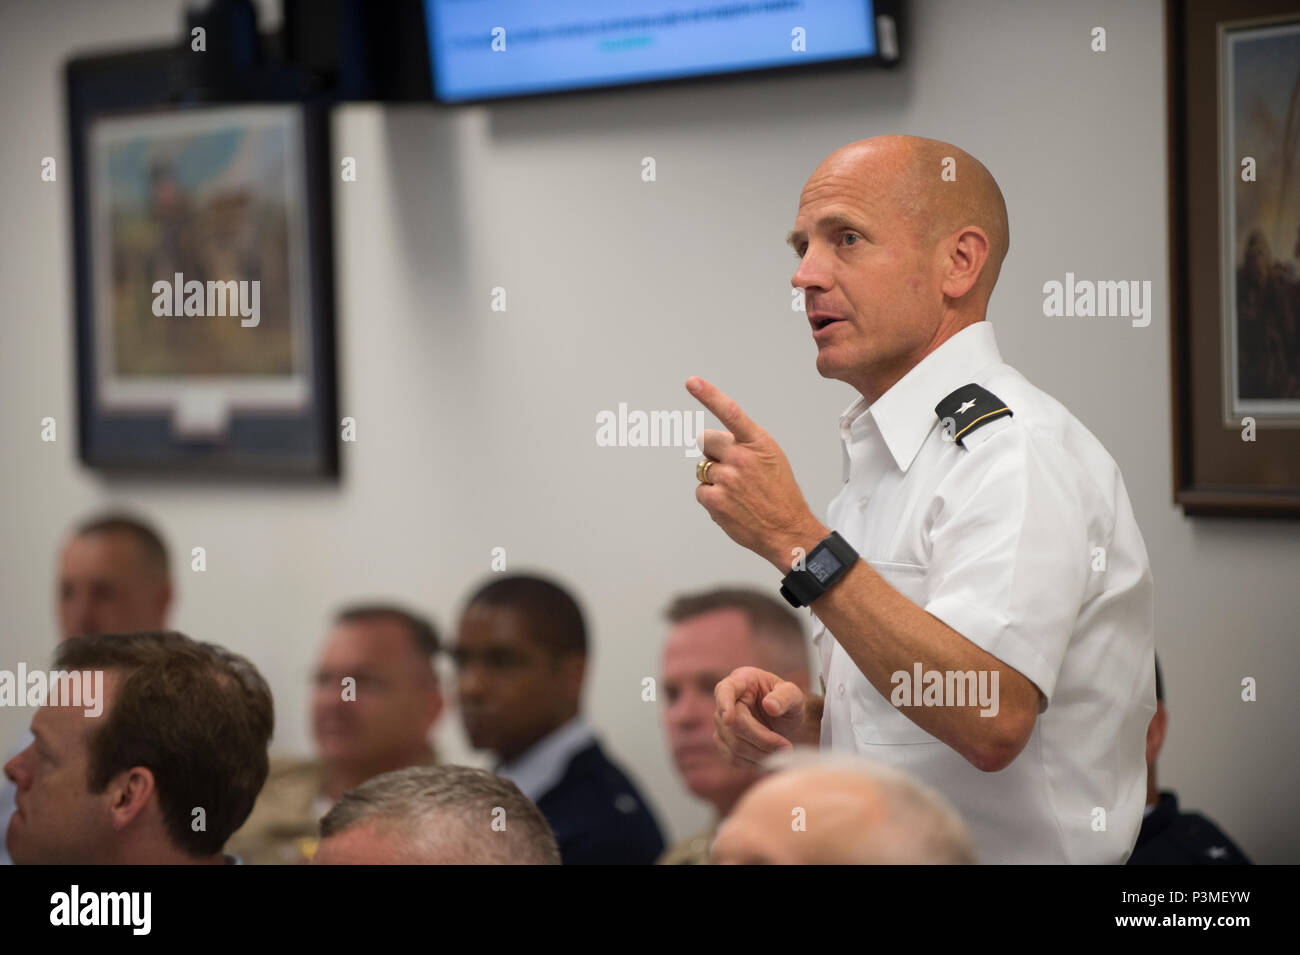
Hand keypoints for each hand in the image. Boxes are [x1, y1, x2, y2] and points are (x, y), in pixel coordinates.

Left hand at [686, 377, 827, 570]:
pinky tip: (731, 506)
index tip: (692, 382)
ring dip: (714, 479)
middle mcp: (741, 456)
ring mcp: (727, 478)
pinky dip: (711, 499)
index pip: (730, 412)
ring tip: (738, 493)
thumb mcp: (771, 458)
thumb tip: (712, 442)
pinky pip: (700, 491)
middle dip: (711, 452)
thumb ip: (744, 445)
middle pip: (705, 441)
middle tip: (730, 469)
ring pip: (702, 469)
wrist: (788, 530)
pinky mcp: (715, 499)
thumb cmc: (780, 494)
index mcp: (758, 442)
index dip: (709, 395)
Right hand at [713, 666, 811, 767]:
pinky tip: (770, 757)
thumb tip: (770, 706)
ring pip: (733, 745)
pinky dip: (754, 762)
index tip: (728, 719)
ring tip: (783, 752)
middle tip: (787, 747)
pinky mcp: (723, 742)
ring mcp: (721, 723)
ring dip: (761, 754)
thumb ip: (785, 696)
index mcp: (741, 681)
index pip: (725, 690)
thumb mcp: (793, 694)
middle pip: (733, 725)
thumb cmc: (787, 701)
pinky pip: (733, 758)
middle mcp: (726, 701)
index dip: (724, 704)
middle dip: (761, 739)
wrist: (784, 719)